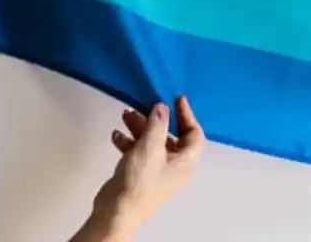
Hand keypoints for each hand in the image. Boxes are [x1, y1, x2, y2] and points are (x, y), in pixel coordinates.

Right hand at [72, 98, 205, 241]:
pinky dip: (129, 142)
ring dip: (140, 127)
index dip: (187, 115)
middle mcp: (173, 166)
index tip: (176, 99)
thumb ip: (158, 124)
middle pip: (170, 136)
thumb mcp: (150, 146)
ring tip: (126, 114)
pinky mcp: (139, 174)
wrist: (116, 211)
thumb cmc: (139, 181)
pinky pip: (138, 152)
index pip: (194, 134)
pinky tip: (116, 135)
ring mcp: (156, 171)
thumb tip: (162, 108)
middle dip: (156, 119)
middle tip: (146, 104)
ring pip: (152, 142)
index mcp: (184, 162)